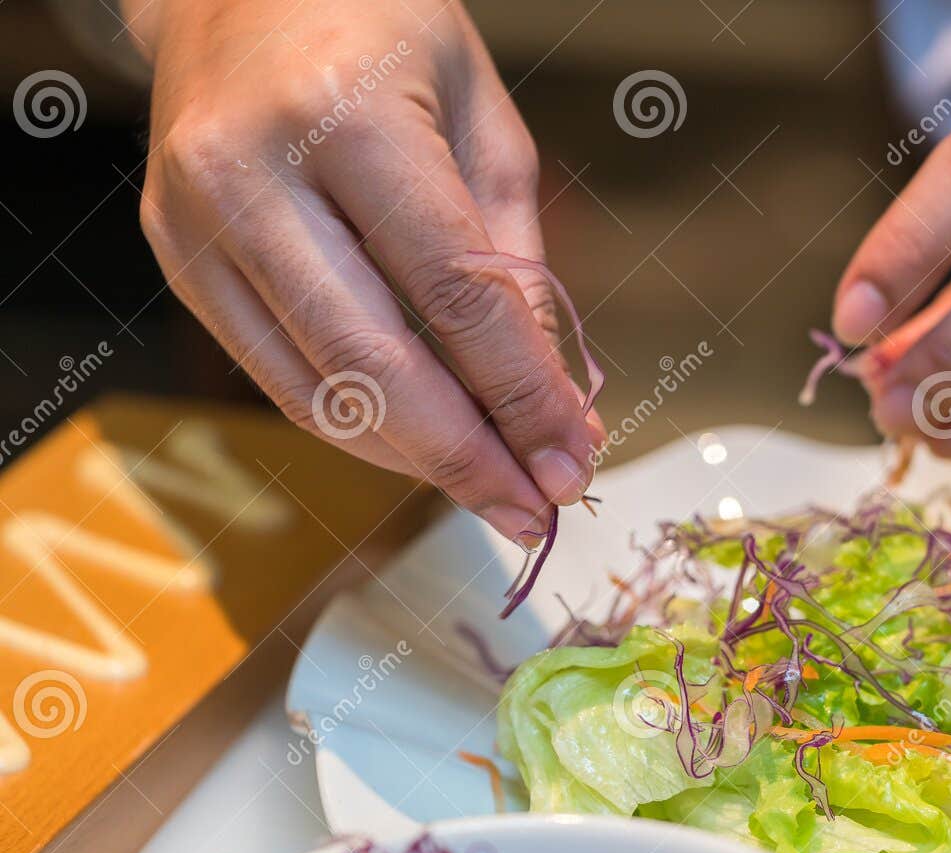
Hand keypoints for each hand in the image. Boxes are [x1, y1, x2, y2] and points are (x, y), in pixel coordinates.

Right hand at [133, 0, 600, 538]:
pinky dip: (361, 429)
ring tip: (496, 490)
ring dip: (419, 461)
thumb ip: (516, 262)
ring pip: (320, 391)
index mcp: (348, 117)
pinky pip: (279, 378)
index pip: (453, 293)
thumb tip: (556, 405)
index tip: (574, 462)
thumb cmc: (383, 34)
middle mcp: (253, 174)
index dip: (520, 396)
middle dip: (469, 457)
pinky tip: (426, 448)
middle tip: (539, 507)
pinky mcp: (177, 259)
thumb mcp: (484, 121)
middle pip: (375, 365)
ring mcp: (198, 222)